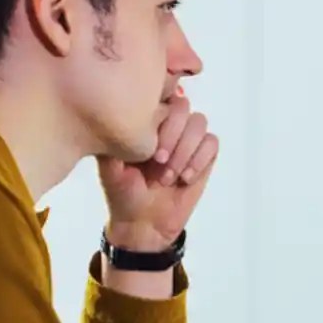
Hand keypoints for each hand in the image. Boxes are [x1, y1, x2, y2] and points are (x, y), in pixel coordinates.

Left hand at [98, 86, 218, 251]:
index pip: (159, 99)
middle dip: (174, 138)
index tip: (149, 152)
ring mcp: (187, 140)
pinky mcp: (204, 156)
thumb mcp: (110, 169)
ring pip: (199, 123)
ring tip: (171, 176)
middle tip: (160, 164)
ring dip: (186, 151)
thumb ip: (116, 142)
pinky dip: (200, 160)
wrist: (144, 223)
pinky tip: (185, 178)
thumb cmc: (123, 194)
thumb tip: (124, 118)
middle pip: (183, 108)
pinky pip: (212, 143)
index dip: (159, 123)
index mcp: (144, 123)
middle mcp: (167, 126)